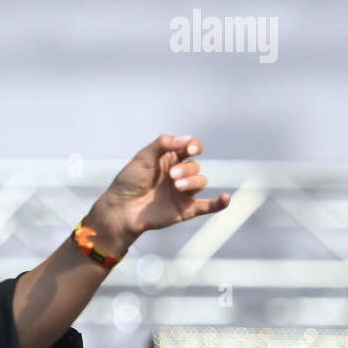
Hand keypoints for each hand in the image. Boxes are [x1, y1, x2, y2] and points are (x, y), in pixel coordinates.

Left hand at [95, 134, 230, 243]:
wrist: (121, 208)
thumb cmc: (129, 181)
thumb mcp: (144, 157)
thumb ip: (164, 144)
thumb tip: (187, 139)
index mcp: (169, 159)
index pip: (190, 147)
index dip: (194, 146)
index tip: (190, 149)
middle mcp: (178, 174)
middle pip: (195, 166)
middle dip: (186, 169)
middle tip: (171, 176)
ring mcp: (183, 192)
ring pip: (201, 181)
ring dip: (192, 181)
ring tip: (176, 186)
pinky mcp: (185, 209)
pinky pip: (208, 206)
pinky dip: (219, 203)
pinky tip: (226, 198)